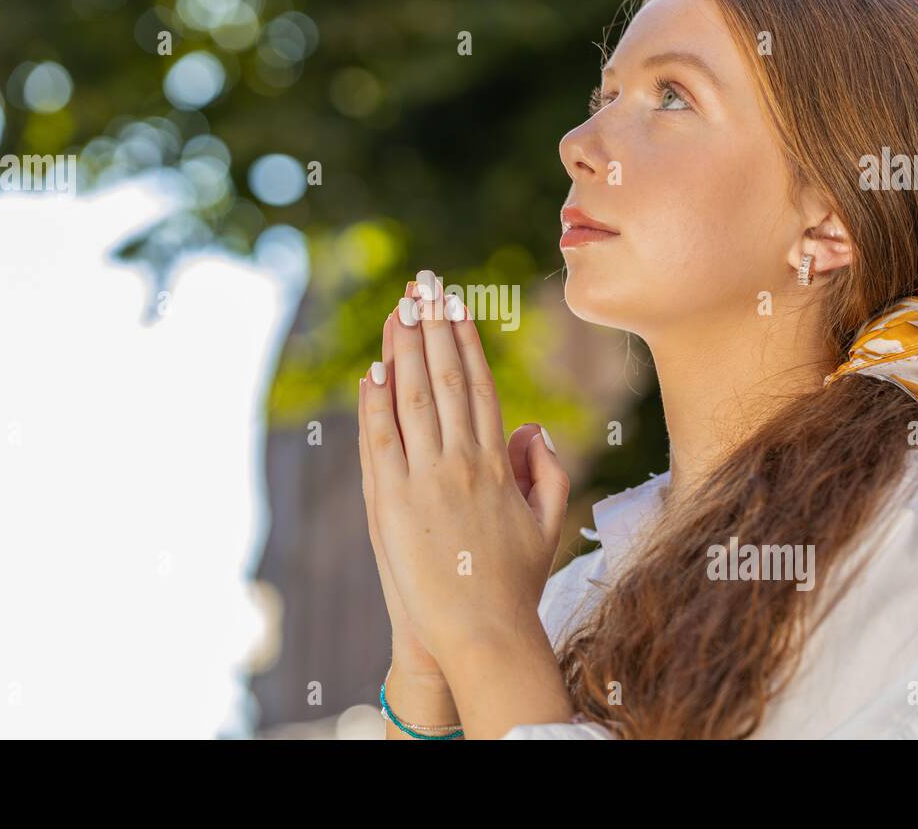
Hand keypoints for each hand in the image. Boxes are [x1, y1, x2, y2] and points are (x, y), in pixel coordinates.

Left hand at [357, 270, 569, 672]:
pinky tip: (371, 371)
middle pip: (442, 379)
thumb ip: (545, 471)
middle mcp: (461, 462)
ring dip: (402, 349)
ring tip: (397, 308)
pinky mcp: (391, 505)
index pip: (477, 385)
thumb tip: (532, 425)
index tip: (456, 306)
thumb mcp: (546, 523)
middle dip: (432, 326)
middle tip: (423, 284)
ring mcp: (424, 481)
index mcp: (497, 463)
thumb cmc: (515, 582)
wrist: (482, 632)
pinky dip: (374, 405)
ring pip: (410, 400)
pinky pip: (381, 442)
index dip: (464, 341)